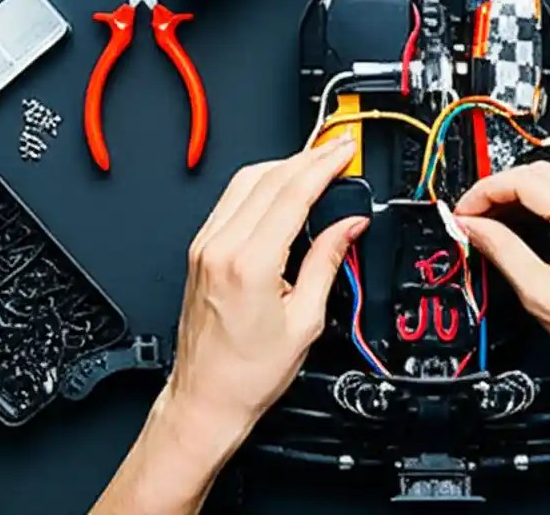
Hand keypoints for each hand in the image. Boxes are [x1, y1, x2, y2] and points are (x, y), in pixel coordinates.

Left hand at [165, 136, 366, 443]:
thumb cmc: (248, 373)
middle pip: (268, 178)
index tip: (344, 151)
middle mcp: (220, 247)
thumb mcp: (305, 320)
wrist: (206, 397)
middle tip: (338, 151)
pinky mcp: (199, 250)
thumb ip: (327, 262)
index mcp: (249, 264)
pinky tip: (282, 189)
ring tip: (315, 165)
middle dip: (307, 158)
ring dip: (283, 166)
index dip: (323, 165)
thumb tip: (350, 226)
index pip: (291, 193)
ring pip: (245, 182)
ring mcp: (205, 246)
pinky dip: (262, 185)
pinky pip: (231, 200)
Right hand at [455, 162, 549, 394]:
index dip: (485, 192)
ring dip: (520, 195)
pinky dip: (543, 205)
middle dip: (499, 190)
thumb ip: (501, 250)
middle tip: (471, 216)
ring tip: (491, 222)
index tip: (463, 211)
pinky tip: (522, 224)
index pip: (526, 182)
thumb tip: (472, 226)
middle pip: (541, 173)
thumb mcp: (540, 294)